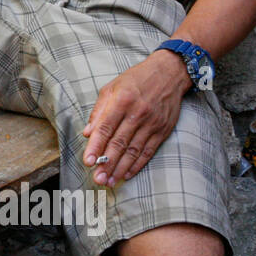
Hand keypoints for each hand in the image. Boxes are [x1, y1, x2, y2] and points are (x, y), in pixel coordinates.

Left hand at [82, 53, 189, 186]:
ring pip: (134, 151)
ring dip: (120, 169)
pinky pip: (148, 152)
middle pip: (119, 143)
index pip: (105, 128)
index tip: (87, 162)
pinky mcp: (162, 130)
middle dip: (107, 164)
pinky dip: (137, 165)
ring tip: (109, 182)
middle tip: (97, 179)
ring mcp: (152, 123)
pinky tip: (127, 175)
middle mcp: (137, 113)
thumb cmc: (135, 80)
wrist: (168, 73)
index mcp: (121, 101)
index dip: (96, 147)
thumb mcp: (111, 88)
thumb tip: (87, 133)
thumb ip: (98, 111)